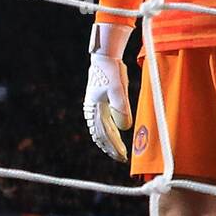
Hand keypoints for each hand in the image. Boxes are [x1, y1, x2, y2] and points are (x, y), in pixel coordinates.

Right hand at [84, 24, 132, 162]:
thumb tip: (124, 129)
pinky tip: (115, 136)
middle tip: (121, 158)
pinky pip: (102, 123)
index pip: (104, 133)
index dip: (113, 146)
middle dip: (110, 147)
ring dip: (108, 142)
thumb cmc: (111, 72)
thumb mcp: (118, 89)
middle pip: (100, 135)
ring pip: (100, 130)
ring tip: (117, 152)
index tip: (122, 156)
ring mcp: (94, 107)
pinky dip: (108, 132)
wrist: (104, 58)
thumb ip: (121, 109)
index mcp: (94, 109)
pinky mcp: (99, 103)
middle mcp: (92, 110)